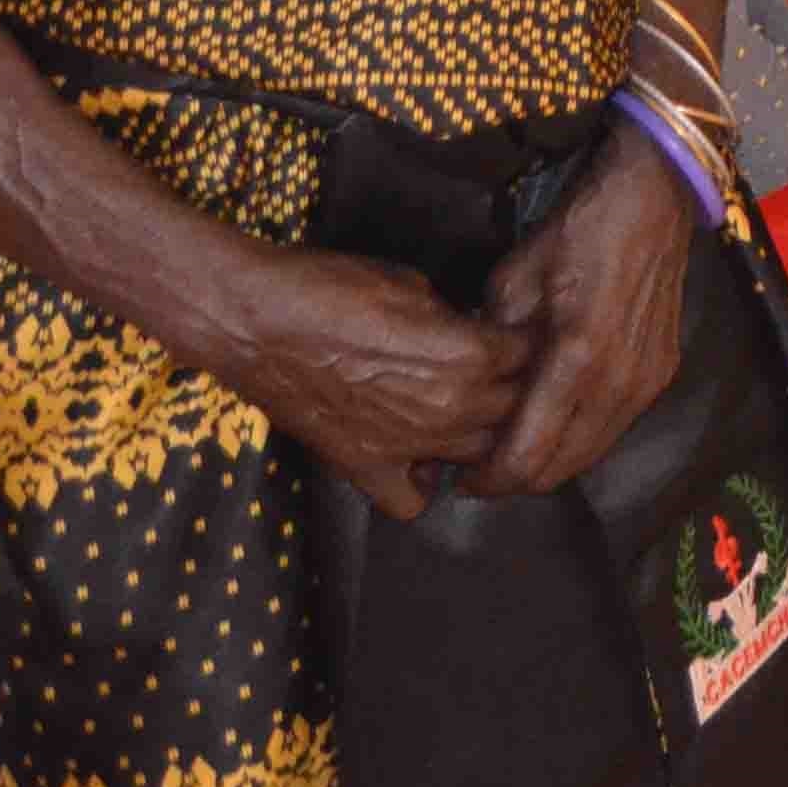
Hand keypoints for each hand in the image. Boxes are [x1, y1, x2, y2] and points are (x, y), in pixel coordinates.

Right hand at [206, 240, 535, 522]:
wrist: (257, 321)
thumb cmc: (330, 288)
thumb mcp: (412, 285)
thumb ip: (453, 319)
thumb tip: (469, 331)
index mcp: (469, 354)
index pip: (530, 357)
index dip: (524, 343)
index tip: (515, 337)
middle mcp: (450, 407)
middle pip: (515, 409)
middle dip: (512, 388)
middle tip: (497, 373)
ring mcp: (409, 445)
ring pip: (478, 455)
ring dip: (479, 434)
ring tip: (466, 412)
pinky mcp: (365, 468)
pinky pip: (413, 501)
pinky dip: (421, 485)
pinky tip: (418, 456)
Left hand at [463, 131, 699, 500]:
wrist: (653, 199)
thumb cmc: (578, 231)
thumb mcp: (514, 280)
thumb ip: (494, 344)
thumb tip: (471, 388)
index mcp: (577, 360)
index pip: (528, 455)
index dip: (489, 479)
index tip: (460, 477)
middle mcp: (619, 384)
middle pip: (561, 469)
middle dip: (516, 478)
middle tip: (480, 470)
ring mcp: (647, 382)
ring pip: (590, 455)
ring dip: (550, 461)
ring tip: (514, 447)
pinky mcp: (662, 374)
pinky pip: (613, 428)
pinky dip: (580, 438)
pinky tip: (555, 420)